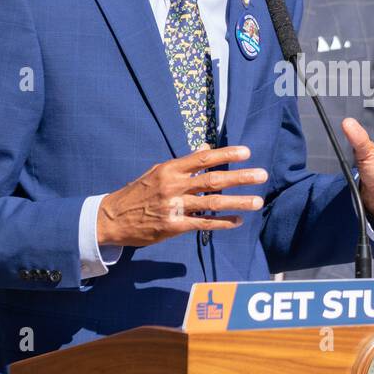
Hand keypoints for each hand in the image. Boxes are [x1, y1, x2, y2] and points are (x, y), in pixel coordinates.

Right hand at [96, 145, 267, 247]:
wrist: (112, 218)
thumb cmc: (138, 192)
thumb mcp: (157, 171)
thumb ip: (184, 163)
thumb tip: (206, 148)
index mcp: (170, 169)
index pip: (203, 158)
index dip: (226, 154)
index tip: (246, 152)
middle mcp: (173, 186)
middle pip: (213, 179)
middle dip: (240, 177)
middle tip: (262, 175)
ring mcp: (174, 206)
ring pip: (212, 203)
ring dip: (237, 202)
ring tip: (257, 201)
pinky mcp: (173, 226)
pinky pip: (202, 223)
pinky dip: (221, 222)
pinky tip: (237, 221)